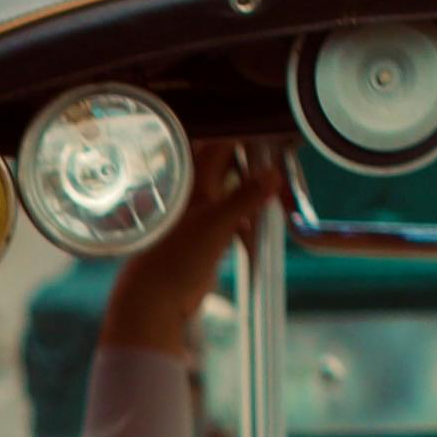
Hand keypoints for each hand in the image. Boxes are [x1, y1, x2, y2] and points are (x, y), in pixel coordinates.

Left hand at [100, 140, 287, 354]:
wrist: (156, 300)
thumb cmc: (176, 258)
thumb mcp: (216, 224)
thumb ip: (245, 197)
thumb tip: (274, 173)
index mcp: (190, 179)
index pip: (221, 143)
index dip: (247, 137)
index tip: (274, 136)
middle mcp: (193, 191)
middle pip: (228, 164)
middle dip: (254, 164)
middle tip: (280, 162)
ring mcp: (198, 212)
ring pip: (232, 191)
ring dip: (252, 193)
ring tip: (276, 193)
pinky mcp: (204, 235)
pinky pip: (232, 217)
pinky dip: (247, 218)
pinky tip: (257, 227)